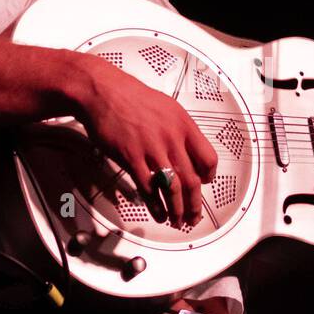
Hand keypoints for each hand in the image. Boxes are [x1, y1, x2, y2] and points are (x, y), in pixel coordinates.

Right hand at [77, 58, 218, 227]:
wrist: (104, 92)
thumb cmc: (132, 98)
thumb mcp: (167, 108)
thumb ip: (180, 131)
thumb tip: (188, 152)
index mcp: (184, 125)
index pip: (208, 159)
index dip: (209, 177)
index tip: (204, 185)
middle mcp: (172, 138)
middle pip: (193, 180)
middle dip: (195, 205)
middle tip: (193, 217)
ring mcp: (152, 149)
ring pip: (173, 189)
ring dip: (177, 210)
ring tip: (177, 221)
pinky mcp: (132, 158)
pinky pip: (148, 189)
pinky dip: (156, 206)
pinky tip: (159, 214)